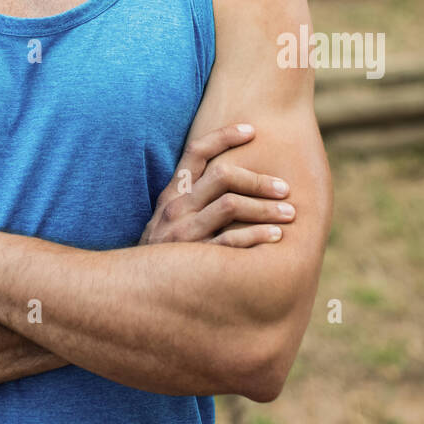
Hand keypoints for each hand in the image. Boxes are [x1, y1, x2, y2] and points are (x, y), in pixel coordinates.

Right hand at [138, 124, 295, 247]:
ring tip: (290, 213)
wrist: (132, 293)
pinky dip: (257, 237)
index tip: (252, 130)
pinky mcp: (193, 260)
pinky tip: (277, 237)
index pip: (196, 152)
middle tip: (285, 188)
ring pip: (231, 205)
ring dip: (266, 207)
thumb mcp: (166, 222)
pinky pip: (230, 243)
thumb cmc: (161, 256)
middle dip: (258, 180)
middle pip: (222, 176)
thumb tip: (226, 182)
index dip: (224, 136)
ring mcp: (184, 233)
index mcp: (172, 195)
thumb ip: (189, 203)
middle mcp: (176, 209)